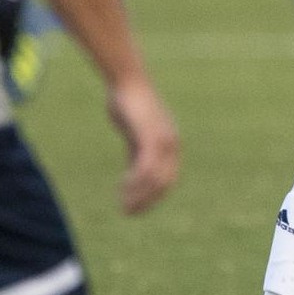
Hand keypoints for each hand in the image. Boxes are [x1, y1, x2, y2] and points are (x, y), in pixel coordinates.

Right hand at [107, 75, 180, 213]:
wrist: (127, 81)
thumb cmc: (129, 105)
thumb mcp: (135, 133)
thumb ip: (138, 152)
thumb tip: (134, 172)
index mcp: (170, 144)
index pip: (168, 179)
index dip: (153, 197)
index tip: (136, 207)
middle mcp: (171, 144)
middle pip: (164, 183)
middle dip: (147, 201)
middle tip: (128, 213)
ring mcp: (163, 140)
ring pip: (155, 179)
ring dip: (139, 196)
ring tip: (124, 206)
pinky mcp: (150, 136)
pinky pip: (145, 168)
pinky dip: (135, 182)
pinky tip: (122, 188)